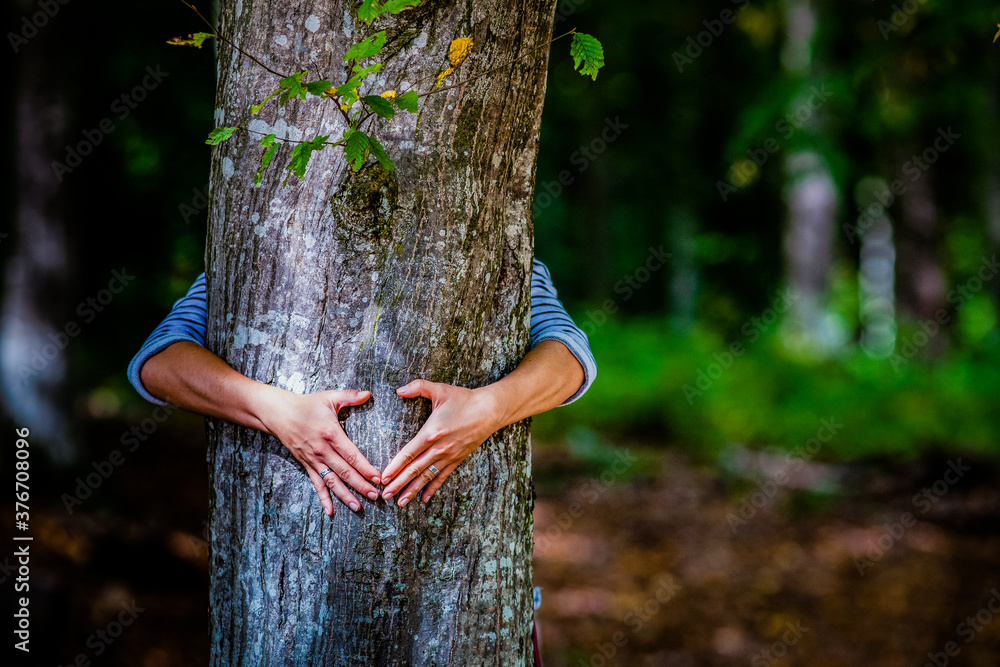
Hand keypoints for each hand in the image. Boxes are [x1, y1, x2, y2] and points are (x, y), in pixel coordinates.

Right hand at [257, 387, 381, 515]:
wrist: (279, 414)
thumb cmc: (307, 404)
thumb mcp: (329, 397)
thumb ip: (350, 396)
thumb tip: (369, 394)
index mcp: (331, 433)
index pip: (351, 455)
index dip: (365, 468)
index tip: (378, 478)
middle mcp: (322, 450)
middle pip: (344, 472)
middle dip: (361, 485)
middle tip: (376, 496)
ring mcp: (313, 460)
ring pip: (331, 482)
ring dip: (345, 496)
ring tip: (358, 507)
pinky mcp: (306, 465)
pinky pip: (316, 484)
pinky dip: (323, 499)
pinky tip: (331, 511)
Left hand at [380, 379, 505, 506]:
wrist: (489, 410)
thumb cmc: (464, 399)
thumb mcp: (439, 389)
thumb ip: (417, 387)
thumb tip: (398, 389)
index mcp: (431, 433)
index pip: (409, 454)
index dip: (395, 467)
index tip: (383, 478)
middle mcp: (439, 448)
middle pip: (415, 469)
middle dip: (398, 484)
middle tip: (385, 496)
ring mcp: (449, 456)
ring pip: (427, 477)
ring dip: (413, 490)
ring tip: (400, 503)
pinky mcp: (457, 459)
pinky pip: (442, 477)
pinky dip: (433, 488)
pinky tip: (424, 498)